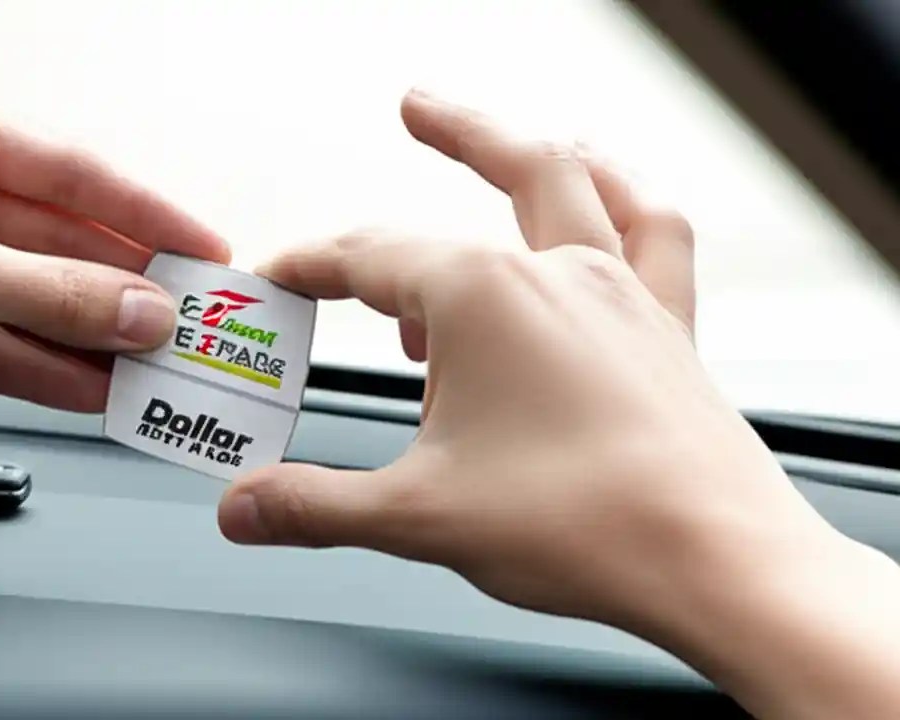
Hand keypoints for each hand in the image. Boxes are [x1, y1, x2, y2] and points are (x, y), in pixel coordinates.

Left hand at [0, 89, 228, 442]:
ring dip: (93, 339)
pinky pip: (5, 342)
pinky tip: (97, 392)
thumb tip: (143, 310)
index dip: (149, 216)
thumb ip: (49, 294)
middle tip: (192, 327)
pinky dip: (47, 370)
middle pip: (61, 242)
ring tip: (157, 371)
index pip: (74, 172)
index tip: (207, 252)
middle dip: (124, 290)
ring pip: (37, 300)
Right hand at [215, 91, 899, 718]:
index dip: (307, 266)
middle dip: (451, 129)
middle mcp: (556, 273)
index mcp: (482, 297)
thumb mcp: (418, 517)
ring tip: (500, 145)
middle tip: (416, 105)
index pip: (366, 257)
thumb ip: (316, 505)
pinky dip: (629, 197)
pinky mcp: (665, 326)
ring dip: (535, 148)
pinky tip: (609, 191)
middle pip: (497, 166)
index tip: (274, 281)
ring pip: (575, 182)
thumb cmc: (582, 528)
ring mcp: (620, 292)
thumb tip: (243, 509)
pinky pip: (654, 232)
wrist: (716, 564)